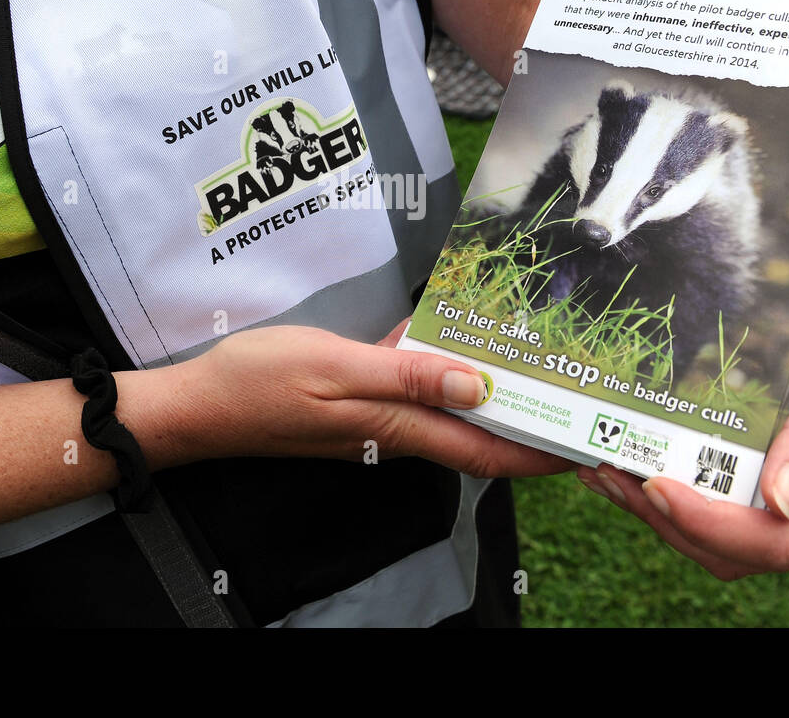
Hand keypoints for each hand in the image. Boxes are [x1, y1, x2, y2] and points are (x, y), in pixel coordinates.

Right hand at [155, 319, 570, 477]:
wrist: (201, 404)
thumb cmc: (260, 382)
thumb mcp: (335, 367)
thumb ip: (407, 375)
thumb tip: (478, 385)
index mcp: (397, 427)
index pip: (485, 451)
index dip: (539, 452)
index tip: (587, 446)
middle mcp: (395, 430)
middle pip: (477, 434)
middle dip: (527, 421)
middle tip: (573, 392)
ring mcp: (375, 419)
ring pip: (448, 409)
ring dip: (491, 394)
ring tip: (531, 363)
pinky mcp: (356, 402)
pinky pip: (415, 388)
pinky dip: (443, 369)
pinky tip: (452, 337)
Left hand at [576, 265, 788, 578]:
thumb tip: (782, 503)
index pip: (776, 541)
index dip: (712, 526)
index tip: (658, 488)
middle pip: (737, 549)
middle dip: (670, 522)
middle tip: (612, 475)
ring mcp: (788, 489)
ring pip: (717, 533)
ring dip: (656, 511)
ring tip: (602, 470)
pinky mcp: (763, 468)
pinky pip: (712, 498)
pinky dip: (666, 487)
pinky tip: (623, 458)